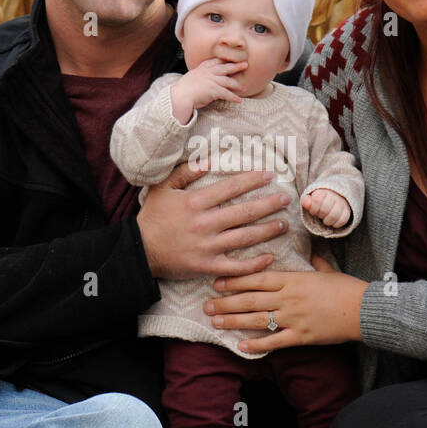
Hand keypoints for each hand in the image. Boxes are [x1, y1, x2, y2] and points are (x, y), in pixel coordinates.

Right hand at [137, 161, 290, 279]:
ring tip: (284, 224)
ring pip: (245, 237)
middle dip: (268, 204)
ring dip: (268, 230)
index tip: (269, 175)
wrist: (139, 251)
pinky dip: (255, 263)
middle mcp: (205, 223)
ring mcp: (207, 246)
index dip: (252, 180)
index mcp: (195, 202)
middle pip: (244, 211)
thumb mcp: (162, 188)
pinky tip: (270, 257)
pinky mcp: (207, 266)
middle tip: (286, 199)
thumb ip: (184, 172)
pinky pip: (236, 266)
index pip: (230, 187)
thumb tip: (208, 161)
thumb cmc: (151, 217)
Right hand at [170, 58, 245, 123]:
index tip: (232, 59)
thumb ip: (199, 76)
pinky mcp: (214, 90)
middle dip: (236, 66)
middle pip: (226, 67)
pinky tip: (239, 100)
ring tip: (244, 88)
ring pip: (228, 81)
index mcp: (202, 68)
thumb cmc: (183, 89)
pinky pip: (227, 94)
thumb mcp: (191, 77)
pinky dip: (233, 97)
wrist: (180, 96)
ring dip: (238, 85)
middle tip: (246, 64)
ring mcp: (212, 80)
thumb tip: (203, 79)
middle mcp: (208, 72)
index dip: (225, 60)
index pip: (216, 61)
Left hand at [203, 256, 368, 352]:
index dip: (234, 281)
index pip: (256, 278)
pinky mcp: (301, 336)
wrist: (363, 309)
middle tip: (206, 304)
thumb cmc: (346, 287)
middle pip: (250, 299)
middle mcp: (288, 298)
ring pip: (256, 320)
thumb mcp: (327, 269)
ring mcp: (293, 318)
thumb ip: (314, 262)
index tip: (217, 282)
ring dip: (233, 321)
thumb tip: (310, 252)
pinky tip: (241, 346)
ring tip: (215, 321)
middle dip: (226, 302)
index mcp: (292, 279)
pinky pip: (274, 342)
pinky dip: (257, 345)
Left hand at [302, 188, 349, 228]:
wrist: (336, 195)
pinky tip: (332, 221)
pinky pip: (341, 221)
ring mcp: (342, 203)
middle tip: (319, 214)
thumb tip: (306, 203)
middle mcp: (334, 196)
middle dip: (319, 214)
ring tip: (325, 218)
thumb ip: (306, 200)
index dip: (313, 208)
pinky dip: (335, 224)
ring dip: (326, 221)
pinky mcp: (347, 211)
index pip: (317, 200)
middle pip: (324, 210)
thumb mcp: (311, 198)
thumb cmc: (320, 199)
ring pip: (333, 216)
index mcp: (324, 191)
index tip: (313, 209)